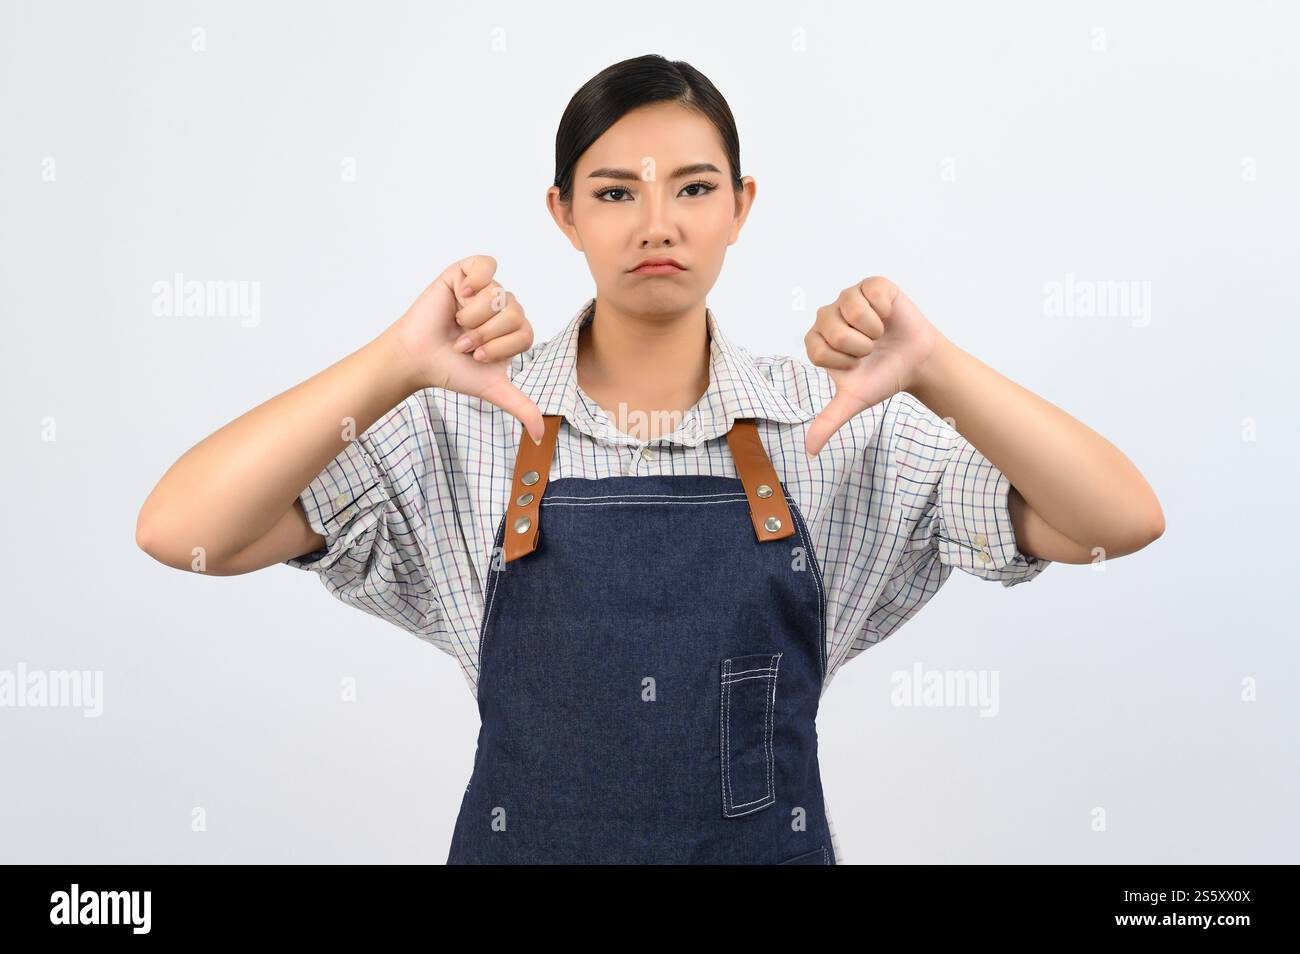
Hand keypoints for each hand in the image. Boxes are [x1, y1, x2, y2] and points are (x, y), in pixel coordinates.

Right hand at [388, 255, 543, 442]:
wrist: (418, 357)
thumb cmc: (452, 369)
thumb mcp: (492, 389)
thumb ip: (521, 406)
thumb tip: (540, 436)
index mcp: (515, 331)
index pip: (525, 332)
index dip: (500, 347)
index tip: (477, 356)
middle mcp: (504, 308)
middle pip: (514, 313)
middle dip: (485, 335)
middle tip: (463, 342)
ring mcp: (486, 290)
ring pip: (498, 295)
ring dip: (472, 316)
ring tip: (456, 323)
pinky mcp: (466, 273)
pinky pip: (486, 265)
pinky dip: (475, 281)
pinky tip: (461, 294)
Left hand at [804, 276, 941, 455]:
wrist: (917, 362)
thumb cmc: (882, 377)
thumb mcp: (854, 400)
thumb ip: (829, 421)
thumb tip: (809, 451)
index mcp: (817, 341)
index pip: (817, 350)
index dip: (843, 361)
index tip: (857, 365)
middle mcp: (828, 316)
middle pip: (833, 329)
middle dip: (860, 346)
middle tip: (871, 349)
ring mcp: (849, 298)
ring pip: (852, 310)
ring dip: (873, 329)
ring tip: (879, 334)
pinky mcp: (872, 285)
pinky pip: (872, 293)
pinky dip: (885, 310)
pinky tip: (888, 317)